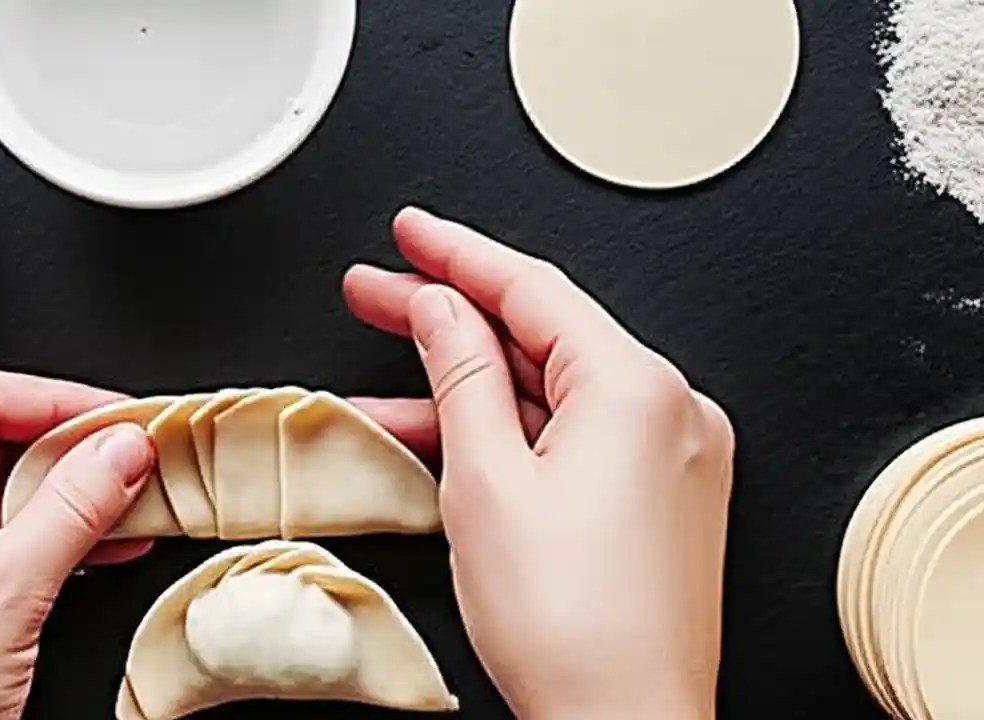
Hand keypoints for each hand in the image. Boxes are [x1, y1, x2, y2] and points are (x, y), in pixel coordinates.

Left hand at [0, 368, 158, 719]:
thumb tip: (123, 448)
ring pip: (0, 499)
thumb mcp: (7, 586)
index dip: (52, 398)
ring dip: (70, 498)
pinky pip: (1, 547)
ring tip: (133, 500)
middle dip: (68, 450)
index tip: (116, 416)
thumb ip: (75, 504)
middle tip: (133, 456)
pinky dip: (56, 541)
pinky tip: (109, 545)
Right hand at [344, 208, 734, 719]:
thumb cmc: (568, 627)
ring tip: (384, 385)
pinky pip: (574, 438)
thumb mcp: (485, 479)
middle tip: (377, 292)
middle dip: (450, 318)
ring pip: (551, 393)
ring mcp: (671, 456)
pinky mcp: (659, 496)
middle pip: (541, 338)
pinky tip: (447, 436)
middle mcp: (672, 412)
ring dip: (468, 389)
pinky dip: (510, 434)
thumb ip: (462, 373)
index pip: (532, 289)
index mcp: (640, 391)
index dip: (456, 253)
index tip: (410, 232)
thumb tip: (443, 308)